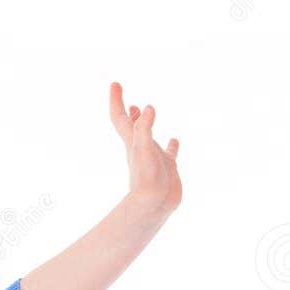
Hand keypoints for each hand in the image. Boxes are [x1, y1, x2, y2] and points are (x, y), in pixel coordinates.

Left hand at [109, 82, 181, 221]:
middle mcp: (141, 147)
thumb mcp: (143, 149)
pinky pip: (170, 153)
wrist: (154, 206)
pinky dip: (172, 145)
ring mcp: (154, 157)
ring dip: (146, 123)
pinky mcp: (167, 168)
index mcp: (133, 141)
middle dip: (127, 110)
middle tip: (125, 97)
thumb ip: (144, 129)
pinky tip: (174, 140)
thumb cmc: (146, 179)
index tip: (114, 83)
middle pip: (131, 124)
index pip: (121, 117)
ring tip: (146, 111)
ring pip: (149, 136)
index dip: (116, 100)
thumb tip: (148, 108)